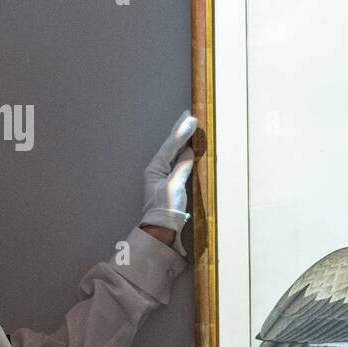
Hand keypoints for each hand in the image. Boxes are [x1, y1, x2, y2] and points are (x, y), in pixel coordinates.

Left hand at [141, 110, 197, 255]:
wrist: (161, 230)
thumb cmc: (166, 209)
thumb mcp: (174, 186)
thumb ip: (182, 167)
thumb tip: (189, 153)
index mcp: (156, 168)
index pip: (171, 146)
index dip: (182, 132)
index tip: (191, 119)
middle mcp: (158, 169)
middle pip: (171, 146)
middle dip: (180, 131)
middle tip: (188, 116)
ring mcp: (164, 176)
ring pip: (175, 153)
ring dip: (183, 140)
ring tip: (190, 128)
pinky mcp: (171, 184)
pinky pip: (178, 163)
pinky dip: (185, 153)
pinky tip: (190, 150)